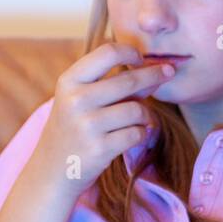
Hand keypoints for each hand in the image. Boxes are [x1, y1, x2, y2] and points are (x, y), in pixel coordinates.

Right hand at [35, 41, 174, 192]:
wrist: (53, 170)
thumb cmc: (73, 129)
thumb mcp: (79, 100)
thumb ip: (112, 84)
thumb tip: (156, 70)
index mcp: (69, 81)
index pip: (107, 52)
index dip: (130, 51)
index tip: (142, 57)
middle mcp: (76, 100)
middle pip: (129, 80)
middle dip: (154, 74)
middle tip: (169, 72)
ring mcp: (88, 125)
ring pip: (137, 109)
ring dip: (145, 114)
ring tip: (140, 119)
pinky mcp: (100, 148)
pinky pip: (137, 133)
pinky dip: (141, 134)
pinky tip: (133, 136)